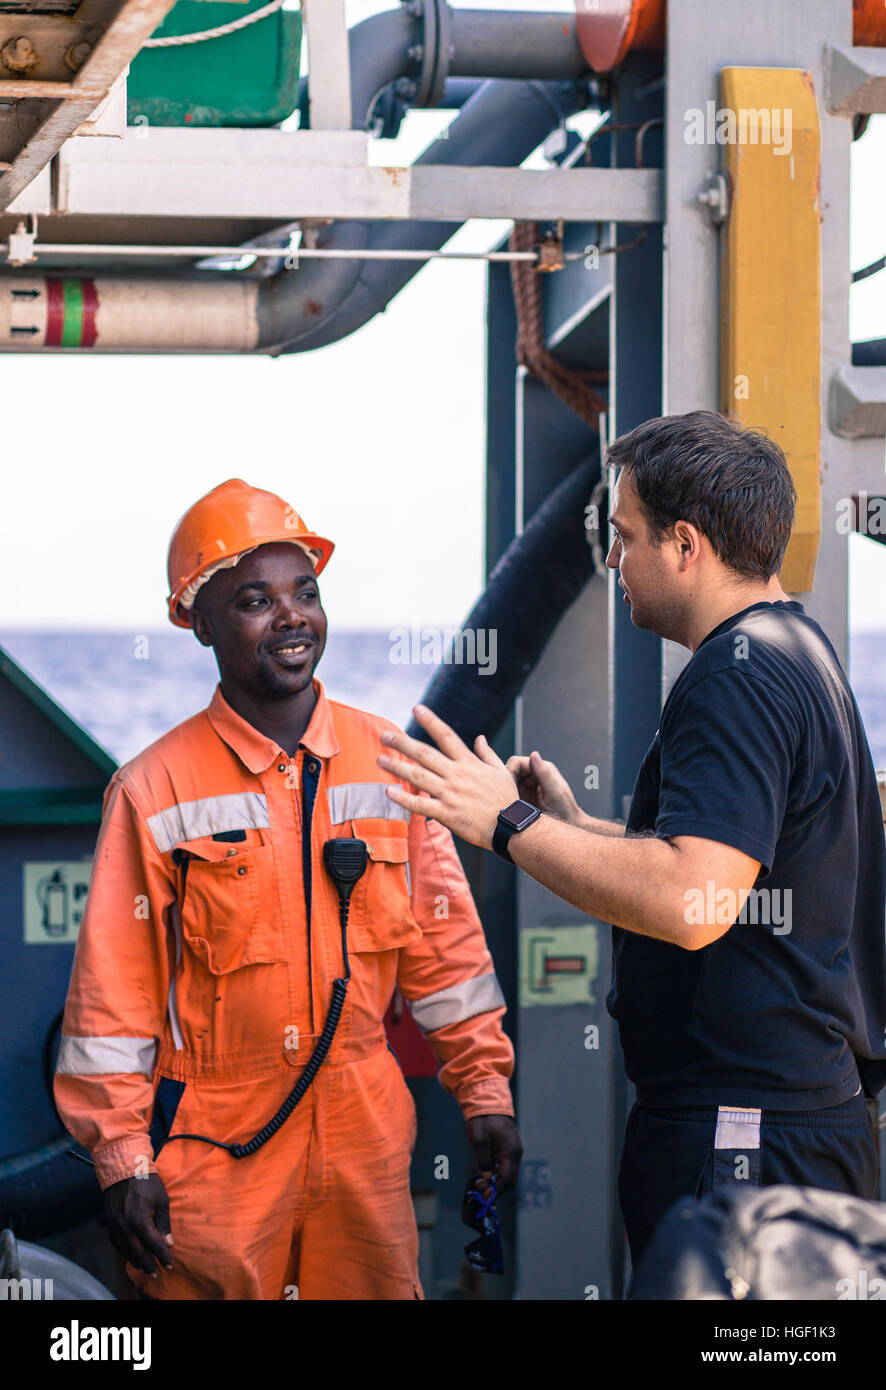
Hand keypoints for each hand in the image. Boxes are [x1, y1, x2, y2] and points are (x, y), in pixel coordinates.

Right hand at [103, 1174, 172, 1277]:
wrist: (123, 1169)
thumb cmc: (146, 1182)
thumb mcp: (162, 1200)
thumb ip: (164, 1223)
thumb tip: (168, 1242)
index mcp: (140, 1220)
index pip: (153, 1245)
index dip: (162, 1256)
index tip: (170, 1265)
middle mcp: (125, 1227)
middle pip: (138, 1253)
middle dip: (149, 1265)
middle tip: (157, 1273)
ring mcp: (115, 1226)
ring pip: (125, 1251)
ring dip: (136, 1262)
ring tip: (146, 1269)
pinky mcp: (109, 1223)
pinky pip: (117, 1244)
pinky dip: (125, 1252)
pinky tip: (132, 1255)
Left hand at [377, 705, 518, 850]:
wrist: (511, 826)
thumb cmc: (506, 799)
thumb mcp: (501, 771)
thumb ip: (487, 753)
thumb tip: (480, 738)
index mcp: (469, 763)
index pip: (446, 736)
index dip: (431, 721)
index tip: (417, 708)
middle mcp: (456, 775)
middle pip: (424, 754)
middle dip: (402, 743)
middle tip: (385, 736)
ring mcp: (450, 794)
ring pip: (418, 777)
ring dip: (396, 767)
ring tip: (380, 759)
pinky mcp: (446, 813)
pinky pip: (420, 805)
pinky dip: (403, 798)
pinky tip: (388, 791)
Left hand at [465, 1114, 522, 1195]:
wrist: (488, 1103)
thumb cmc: (482, 1120)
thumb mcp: (479, 1140)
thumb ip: (484, 1160)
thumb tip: (487, 1178)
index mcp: (511, 1152)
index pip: (508, 1179)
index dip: (496, 1191)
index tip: (484, 1197)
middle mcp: (516, 1153)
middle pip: (511, 1180)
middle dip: (497, 1189)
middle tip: (481, 1192)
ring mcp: (515, 1151)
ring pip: (510, 1175)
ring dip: (498, 1183)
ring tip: (481, 1184)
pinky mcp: (510, 1149)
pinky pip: (508, 1167)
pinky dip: (499, 1175)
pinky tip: (487, 1175)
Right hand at [506, 749, 582, 826]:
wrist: (569, 827)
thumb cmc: (566, 811)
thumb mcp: (555, 792)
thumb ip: (544, 773)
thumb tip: (534, 754)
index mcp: (541, 769)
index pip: (515, 762)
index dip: (509, 772)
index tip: (507, 786)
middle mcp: (532, 776)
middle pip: (508, 773)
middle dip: (505, 783)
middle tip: (507, 798)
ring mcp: (526, 788)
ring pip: (506, 784)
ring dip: (505, 793)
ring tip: (509, 805)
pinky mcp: (522, 799)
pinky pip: (508, 796)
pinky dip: (506, 801)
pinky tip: (510, 810)